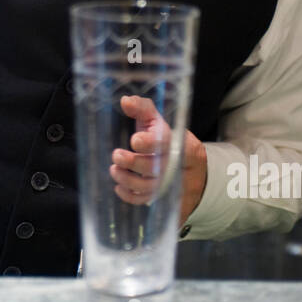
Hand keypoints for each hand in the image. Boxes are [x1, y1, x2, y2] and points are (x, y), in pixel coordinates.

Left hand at [109, 95, 207, 227]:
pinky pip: (146, 201)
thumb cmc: (165, 138)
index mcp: (177, 142)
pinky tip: (118, 187)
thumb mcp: (157, 120)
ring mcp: (168, 183)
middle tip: (116, 155)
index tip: (134, 140)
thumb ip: (142, 109)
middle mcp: (174, 164)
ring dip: (128, 180)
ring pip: (149, 187)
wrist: (187, 165)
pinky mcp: (160, 196)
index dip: (150, 143)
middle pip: (156, 168)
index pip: (166, 143)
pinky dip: (130, 197)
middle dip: (134, 163)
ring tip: (114, 170)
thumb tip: (125, 101)